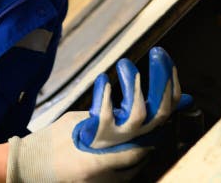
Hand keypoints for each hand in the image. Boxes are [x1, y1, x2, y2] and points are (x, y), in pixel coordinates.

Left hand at [6, 47, 190, 181]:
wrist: (39, 166)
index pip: (166, 112)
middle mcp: (130, 146)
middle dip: (163, 81)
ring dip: (135, 86)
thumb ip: (143, 116)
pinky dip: (106, 96)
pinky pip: (105, 117)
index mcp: (139, 140)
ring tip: (125, 64)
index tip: (166, 62)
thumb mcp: (117, 133)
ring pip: (138, 117)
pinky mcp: (91, 141)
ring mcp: (112, 145)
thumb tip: (181, 98)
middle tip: (159, 54)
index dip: (172, 86)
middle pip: (159, 114)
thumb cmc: (79, 147)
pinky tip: (103, 80)